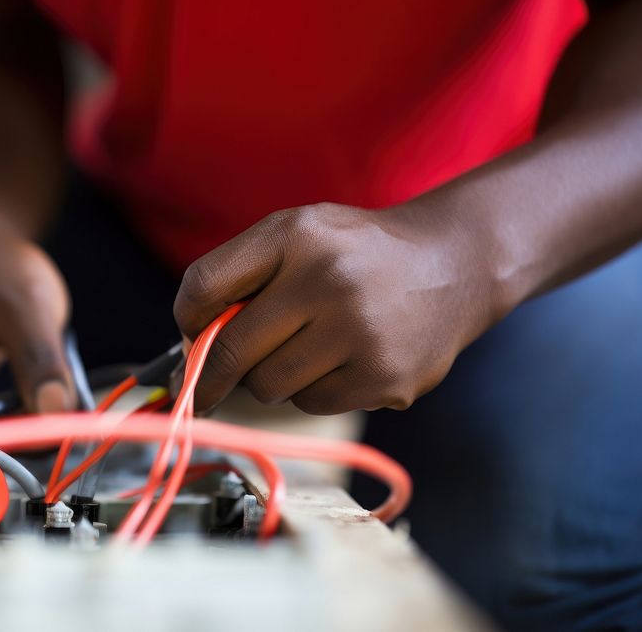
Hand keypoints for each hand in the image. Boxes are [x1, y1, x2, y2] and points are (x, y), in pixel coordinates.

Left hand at [174, 203, 501, 414]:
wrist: (455, 264)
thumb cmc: (354, 255)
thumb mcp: (297, 236)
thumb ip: (239, 276)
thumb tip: (191, 347)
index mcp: (296, 236)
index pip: (204, 287)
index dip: (186, 320)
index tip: (188, 339)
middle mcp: (328, 280)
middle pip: (231, 353)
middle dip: (213, 374)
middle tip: (208, 386)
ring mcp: (360, 333)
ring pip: (269, 388)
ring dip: (270, 379)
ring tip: (305, 349)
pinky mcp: (385, 378)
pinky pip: (312, 404)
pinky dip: (313, 390)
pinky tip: (342, 360)